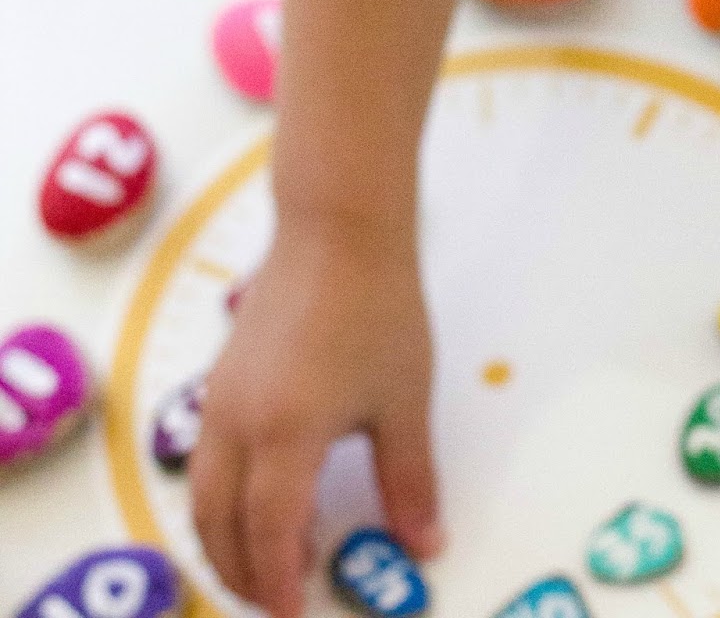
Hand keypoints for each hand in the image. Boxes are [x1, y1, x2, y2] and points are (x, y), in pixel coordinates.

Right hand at [190, 220, 441, 617]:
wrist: (338, 228)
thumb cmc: (377, 306)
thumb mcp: (404, 399)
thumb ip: (409, 479)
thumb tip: (426, 542)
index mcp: (284, 436)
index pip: (269, 537)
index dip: (281, 586)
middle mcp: (236, 424)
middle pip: (219, 526)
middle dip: (243, 574)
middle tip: (278, 602)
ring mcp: (220, 399)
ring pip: (204, 494)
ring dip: (227, 538)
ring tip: (274, 559)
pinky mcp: (220, 377)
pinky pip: (206, 459)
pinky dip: (225, 497)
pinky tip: (268, 495)